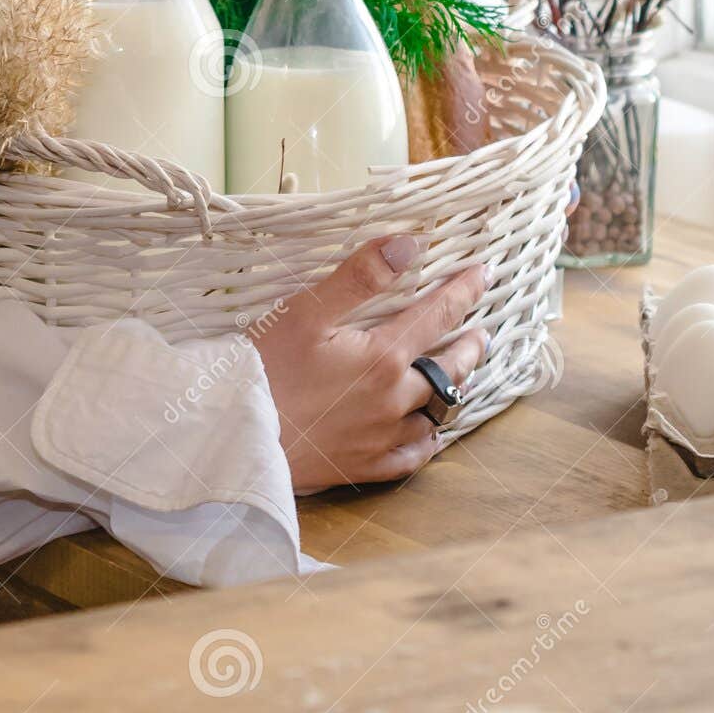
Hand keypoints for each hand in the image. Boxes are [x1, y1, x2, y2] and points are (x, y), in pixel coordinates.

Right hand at [252, 235, 489, 490]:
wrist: (232, 435)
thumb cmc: (262, 369)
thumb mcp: (305, 311)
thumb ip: (359, 278)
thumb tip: (408, 245)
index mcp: (383, 357)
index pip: (437, 316)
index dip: (462, 292)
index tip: (482, 275)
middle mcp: (393, 400)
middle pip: (449, 370)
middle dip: (469, 347)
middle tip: (481, 335)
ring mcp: (380, 438)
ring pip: (435, 415)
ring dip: (450, 394)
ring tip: (457, 381)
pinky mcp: (361, 467)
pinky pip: (411, 458)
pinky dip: (426, 443)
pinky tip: (428, 436)